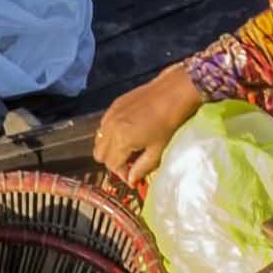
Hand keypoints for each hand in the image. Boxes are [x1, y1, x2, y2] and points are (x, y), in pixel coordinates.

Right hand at [93, 67, 205, 186]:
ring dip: (110, 148)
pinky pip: (104, 125)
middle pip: (100, 154)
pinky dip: (111, 133)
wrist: (173, 92)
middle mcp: (110, 127)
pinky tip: (127, 132)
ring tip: (128, 148)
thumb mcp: (157, 150)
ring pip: (99, 140)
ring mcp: (110, 114)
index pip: (112, 165)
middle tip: (129, 163)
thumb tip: (132, 180)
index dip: (122, 173)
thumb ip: (141, 167)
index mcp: (121, 140)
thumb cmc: (169, 122)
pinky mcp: (114, 104)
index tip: (133, 175)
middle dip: (113, 162)